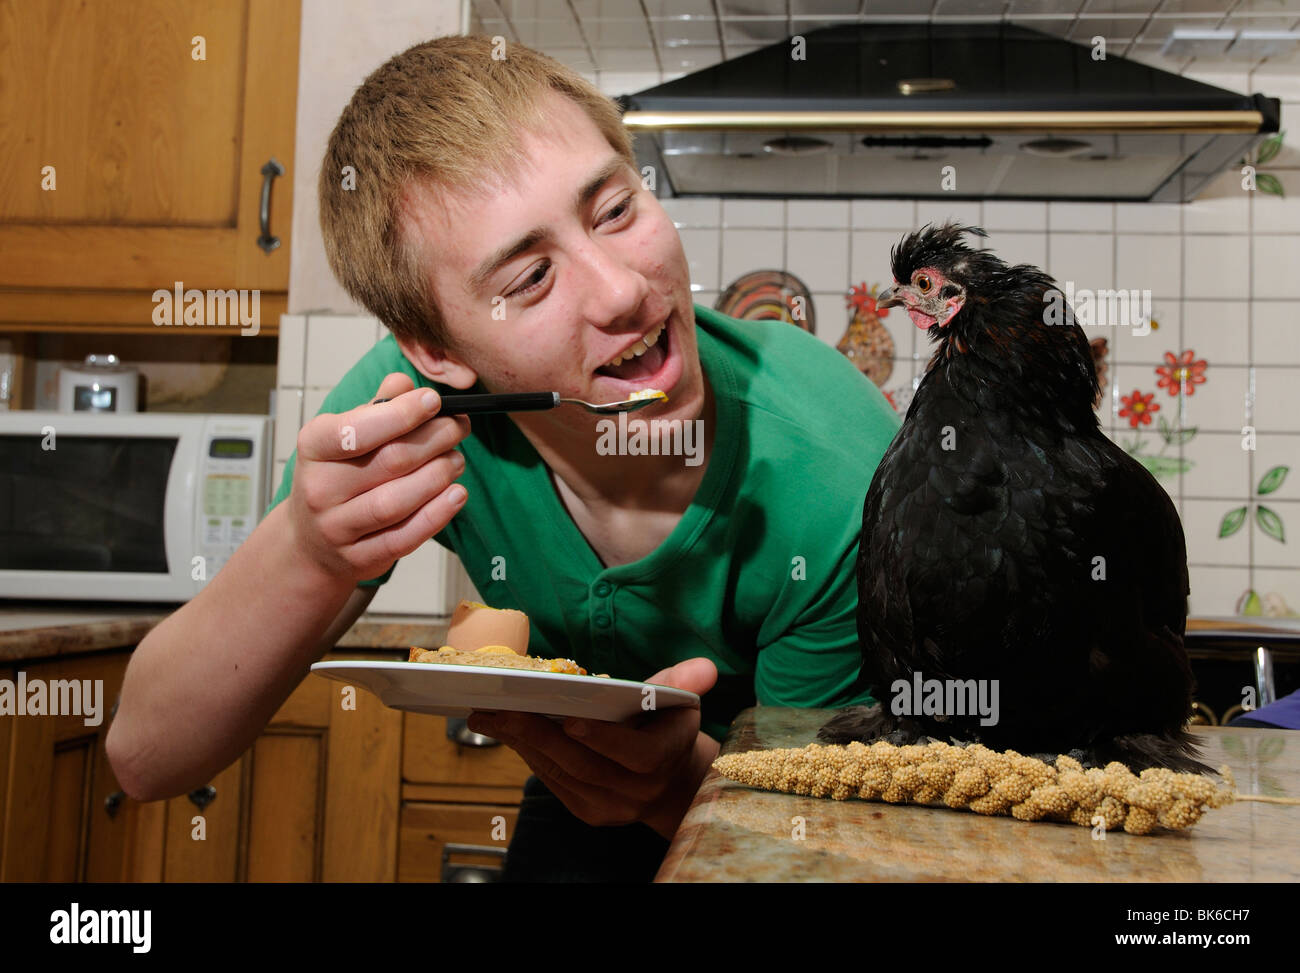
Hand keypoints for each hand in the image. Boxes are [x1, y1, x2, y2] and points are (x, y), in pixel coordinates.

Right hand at [288, 372, 471, 581]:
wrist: (311, 541)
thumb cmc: (336, 476)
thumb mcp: (343, 435)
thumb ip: (376, 408)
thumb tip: (404, 383)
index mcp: (314, 448)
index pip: (356, 430)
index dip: (400, 413)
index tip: (433, 400)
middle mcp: (320, 488)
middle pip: (388, 462)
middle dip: (434, 440)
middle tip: (459, 427)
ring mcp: (337, 527)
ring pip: (396, 501)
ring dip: (438, 476)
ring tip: (457, 460)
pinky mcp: (360, 557)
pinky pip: (404, 537)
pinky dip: (436, 515)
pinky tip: (457, 495)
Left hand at [466, 658, 719, 840]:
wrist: (670, 780)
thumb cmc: (668, 727)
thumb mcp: (680, 702)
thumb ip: (684, 683)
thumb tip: (705, 667)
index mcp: (664, 759)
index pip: (636, 754)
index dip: (604, 738)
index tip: (570, 719)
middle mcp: (637, 791)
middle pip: (584, 764)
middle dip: (539, 734)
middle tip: (501, 707)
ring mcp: (609, 806)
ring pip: (560, 773)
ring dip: (521, 742)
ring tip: (488, 713)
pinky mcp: (586, 811)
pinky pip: (552, 781)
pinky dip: (526, 753)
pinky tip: (502, 729)